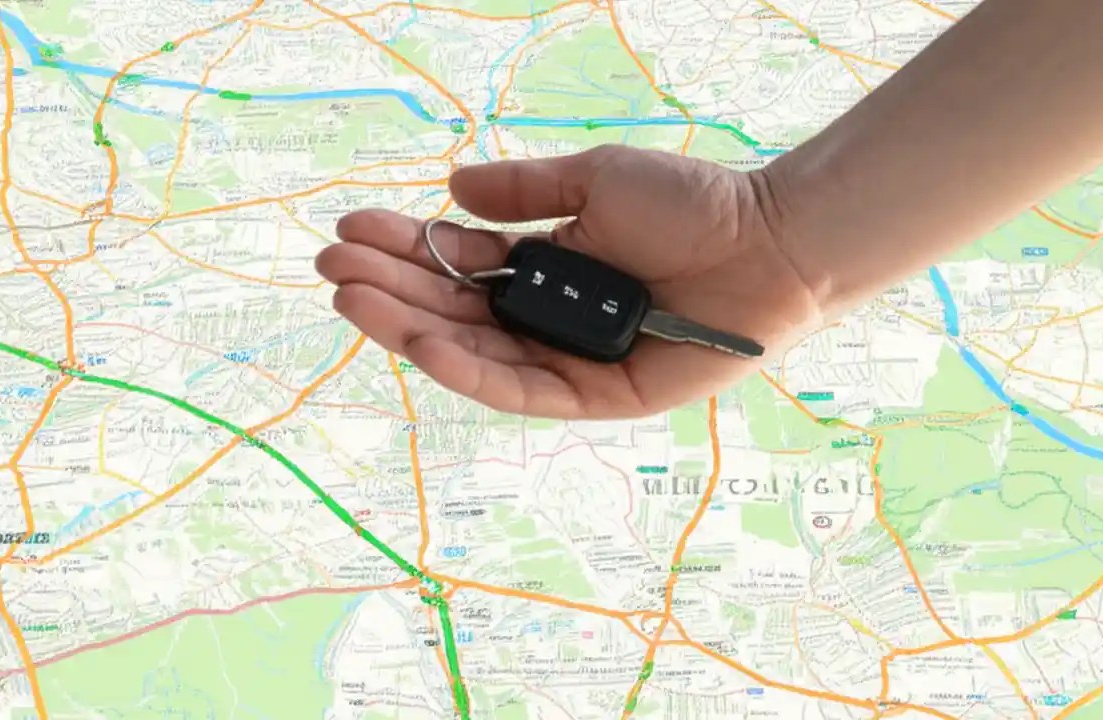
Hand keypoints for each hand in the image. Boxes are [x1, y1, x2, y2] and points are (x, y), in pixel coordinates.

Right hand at [314, 144, 822, 418]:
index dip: (404, 249)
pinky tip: (423, 343)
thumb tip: (450, 188)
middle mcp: (549, 318)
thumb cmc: (693, 204)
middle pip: (453, 312)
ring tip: (353, 298)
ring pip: (475, 354)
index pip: (456, 265)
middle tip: (331, 264)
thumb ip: (525, 191)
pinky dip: (470, 370)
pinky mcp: (597, 395)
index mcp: (545, 268)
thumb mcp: (595, 181)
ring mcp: (570, 359)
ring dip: (410, 329)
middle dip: (390, 288)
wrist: (771, 240)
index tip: (350, 228)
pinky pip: (523, 388)